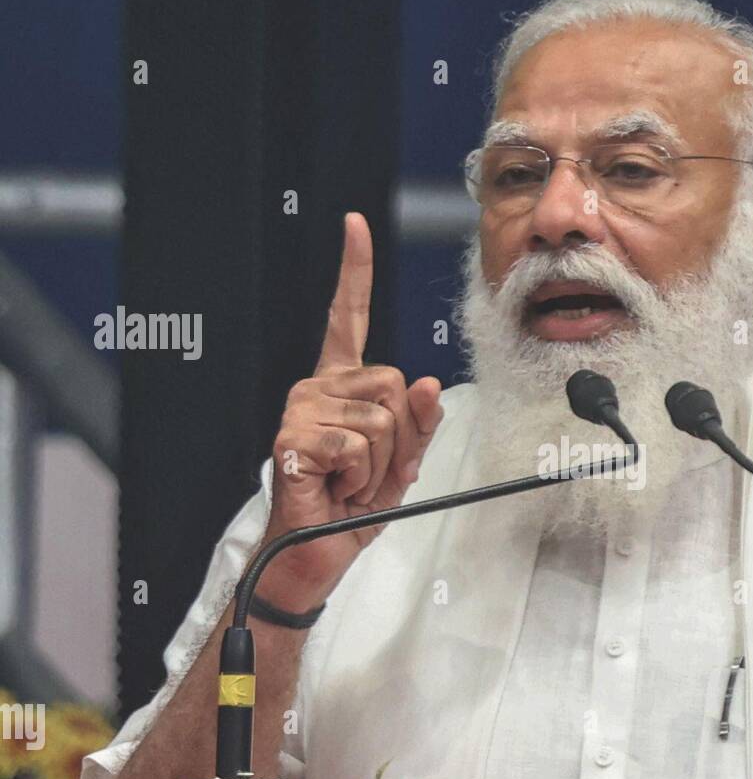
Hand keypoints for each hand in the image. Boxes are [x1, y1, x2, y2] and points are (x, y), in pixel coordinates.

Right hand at [258, 212, 443, 611]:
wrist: (314, 554)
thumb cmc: (348, 509)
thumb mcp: (399, 466)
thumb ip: (419, 426)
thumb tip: (432, 384)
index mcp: (340, 387)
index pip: (347, 319)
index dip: (353, 272)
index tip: (354, 224)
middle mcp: (317, 387)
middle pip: (396, 385)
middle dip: (400, 440)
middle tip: (367, 473)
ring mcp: (302, 408)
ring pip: (384, 419)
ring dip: (380, 464)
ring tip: (348, 483)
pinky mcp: (294, 436)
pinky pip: (360, 445)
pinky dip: (359, 478)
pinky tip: (332, 488)